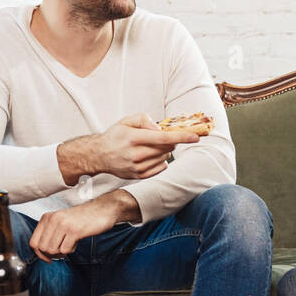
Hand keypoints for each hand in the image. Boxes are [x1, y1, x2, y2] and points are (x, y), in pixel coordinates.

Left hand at [29, 198, 120, 261]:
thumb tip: (42, 252)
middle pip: (42, 248)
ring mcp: (63, 225)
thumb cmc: (82, 218)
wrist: (102, 209)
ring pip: (52, 250)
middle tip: (61, 252)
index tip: (47, 257)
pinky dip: (71, 250)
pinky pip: (65, 249)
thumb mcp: (61, 221)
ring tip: (70, 244)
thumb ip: (50, 233)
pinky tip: (76, 242)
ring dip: (62, 252)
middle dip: (52, 254)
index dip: (39, 254)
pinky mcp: (75, 231)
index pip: (33, 242)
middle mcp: (53, 220)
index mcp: (47, 218)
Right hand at [58, 114, 197, 183]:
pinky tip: (150, 155)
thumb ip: (145, 120)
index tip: (195, 137)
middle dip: (171, 140)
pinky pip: (161, 167)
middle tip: (163, 136)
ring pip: (165, 157)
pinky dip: (160, 160)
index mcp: (134, 138)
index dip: (181, 137)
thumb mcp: (127, 121)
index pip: (163, 138)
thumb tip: (161, 129)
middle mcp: (136, 154)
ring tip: (150, 146)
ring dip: (164, 150)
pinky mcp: (139, 176)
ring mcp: (138, 167)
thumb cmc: (116, 135)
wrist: (99, 155)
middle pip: (167, 148)